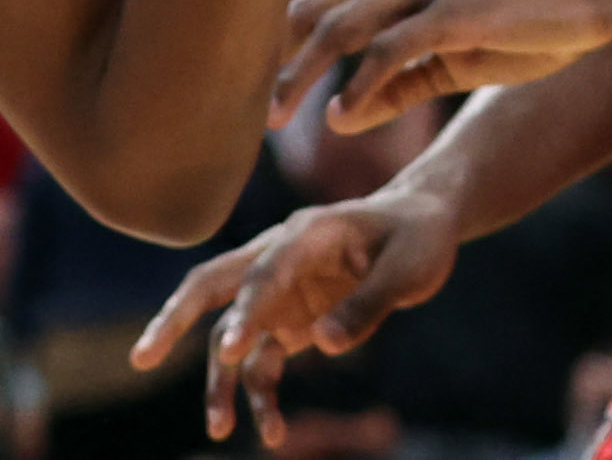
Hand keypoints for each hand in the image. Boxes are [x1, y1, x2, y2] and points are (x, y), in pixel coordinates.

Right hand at [131, 188, 459, 446]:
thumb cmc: (418, 235)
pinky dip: (258, 396)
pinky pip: (259, 363)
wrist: (424, 225)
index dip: (247, 309)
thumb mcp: (410, 265)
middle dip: (173, 321)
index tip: (231, 349)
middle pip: (212, 288)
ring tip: (218, 430)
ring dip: (219, 383)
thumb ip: (370, 303)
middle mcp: (279, 261)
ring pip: (228, 336)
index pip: (265, 271)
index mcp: (307, 233)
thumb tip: (325, 344)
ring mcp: (278, 295)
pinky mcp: (287, 322)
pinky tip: (270, 431)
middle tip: (141, 357)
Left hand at [271, 0, 611, 133]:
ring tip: (276, 118)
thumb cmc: (527, 27)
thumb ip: (395, 87)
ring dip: (301, 76)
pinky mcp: (456, 8)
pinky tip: (342, 116)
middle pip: (312, 12)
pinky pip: (391, 48)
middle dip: (275, 64)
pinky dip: (360, 83)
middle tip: (250, 114)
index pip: (314, 5)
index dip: (278, 50)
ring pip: (341, 27)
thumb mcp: (451, 62)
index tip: (254, 98)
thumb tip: (334, 120)